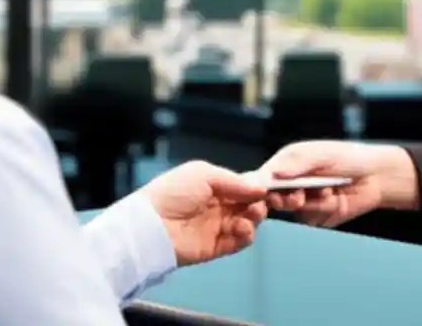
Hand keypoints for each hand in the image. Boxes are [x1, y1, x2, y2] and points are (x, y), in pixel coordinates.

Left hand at [140, 160, 268, 265]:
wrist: (150, 226)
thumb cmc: (173, 193)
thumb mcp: (203, 174)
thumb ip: (234, 181)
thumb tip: (261, 187)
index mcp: (214, 186)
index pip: (243, 186)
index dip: (257, 187)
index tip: (270, 187)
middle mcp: (218, 206)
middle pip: (249, 204)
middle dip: (258, 202)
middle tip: (260, 202)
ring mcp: (217, 226)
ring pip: (248, 222)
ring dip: (254, 218)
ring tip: (250, 216)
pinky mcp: (216, 246)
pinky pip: (239, 241)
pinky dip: (246, 235)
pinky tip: (243, 228)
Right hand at [255, 141, 418, 227]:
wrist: (377, 176)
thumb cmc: (349, 157)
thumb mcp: (323, 154)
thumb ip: (299, 163)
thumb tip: (274, 173)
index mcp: (287, 164)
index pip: (264, 177)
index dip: (260, 187)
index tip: (266, 193)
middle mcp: (291, 183)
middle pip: (273, 198)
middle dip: (286, 199)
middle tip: (298, 197)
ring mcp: (303, 201)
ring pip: (293, 211)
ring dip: (310, 202)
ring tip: (327, 191)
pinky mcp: (316, 216)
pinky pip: (310, 219)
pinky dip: (323, 210)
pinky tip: (335, 198)